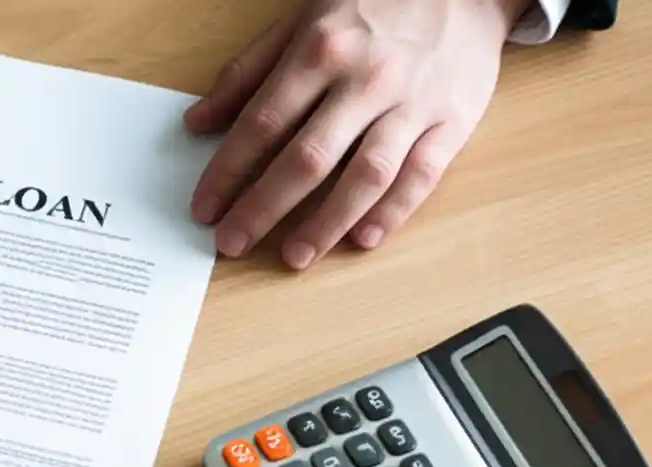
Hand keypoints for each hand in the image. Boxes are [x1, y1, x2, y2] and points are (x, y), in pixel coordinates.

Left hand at [184, 0, 530, 268]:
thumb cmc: (374, 4)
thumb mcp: (300, 20)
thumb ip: (246, 73)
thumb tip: (198, 122)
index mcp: (321, 50)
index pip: (262, 123)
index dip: (227, 171)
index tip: (204, 207)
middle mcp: (366, 79)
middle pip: (307, 158)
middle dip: (263, 207)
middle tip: (232, 242)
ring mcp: (413, 103)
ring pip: (366, 175)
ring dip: (326, 223)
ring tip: (294, 256)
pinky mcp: (453, 120)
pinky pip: (421, 175)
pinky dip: (392, 212)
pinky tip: (362, 239)